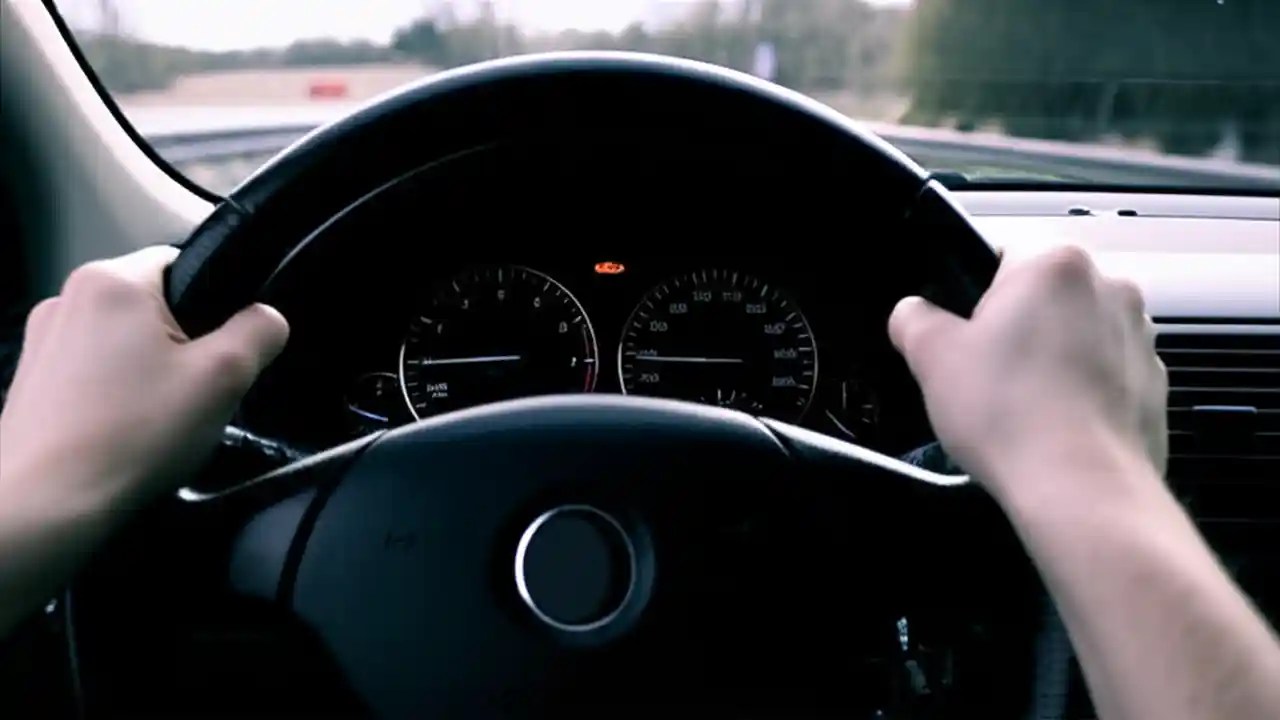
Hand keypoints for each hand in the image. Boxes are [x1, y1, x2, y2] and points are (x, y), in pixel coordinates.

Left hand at [0, 246, 288, 506]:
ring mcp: (41, 341)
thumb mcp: (223, 379)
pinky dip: (117, 394)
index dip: (216, 303)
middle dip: (184, 343)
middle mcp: (67, 298)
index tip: (223, 352)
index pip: (183, 261)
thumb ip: (259, 333)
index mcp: (111, 280)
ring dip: (150, 371)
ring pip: (124, 341)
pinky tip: (126, 432)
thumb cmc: (133, 435)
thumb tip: (268, 317)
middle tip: (199, 392)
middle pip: (154, 305)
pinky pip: (94, 372)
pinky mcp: (31, 381)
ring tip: (160, 419)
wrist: (46, 506)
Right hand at [888, 246, 1166, 503]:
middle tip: (986, 375)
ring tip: (1023, 407)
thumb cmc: (1007, 413)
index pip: (1003, 255)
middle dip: (1018, 328)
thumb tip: (913, 312)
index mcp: (1054, 262)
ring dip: (1053, 359)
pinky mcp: (1156, 385)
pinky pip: (1108, 377)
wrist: (1081, 488)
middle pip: (1046, 296)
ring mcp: (1141, 337)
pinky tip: (1055, 428)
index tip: (964, 338)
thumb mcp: (931, 357)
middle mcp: (1110, 287)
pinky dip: (1084, 394)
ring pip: (1079, 335)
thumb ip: (913, 318)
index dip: (974, 297)